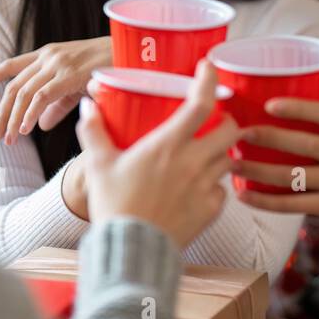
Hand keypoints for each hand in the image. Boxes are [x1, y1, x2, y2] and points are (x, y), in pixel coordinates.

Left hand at [0, 37, 111, 143]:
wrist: (133, 56)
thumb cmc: (108, 68)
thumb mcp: (77, 86)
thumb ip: (55, 105)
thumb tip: (37, 126)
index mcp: (47, 54)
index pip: (10, 65)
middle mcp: (48, 56)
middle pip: (13, 86)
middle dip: (1, 112)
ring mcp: (57, 64)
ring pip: (23, 94)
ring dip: (13, 119)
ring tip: (8, 140)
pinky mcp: (68, 74)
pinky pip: (41, 97)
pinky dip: (30, 114)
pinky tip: (26, 130)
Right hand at [76, 60, 236, 247]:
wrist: (131, 251)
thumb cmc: (114, 206)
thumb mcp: (98, 165)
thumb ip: (94, 132)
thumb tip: (88, 105)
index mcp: (167, 145)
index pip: (200, 104)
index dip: (209, 81)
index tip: (209, 68)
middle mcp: (193, 162)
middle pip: (229, 130)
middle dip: (227, 121)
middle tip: (215, 121)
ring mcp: (205, 187)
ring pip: (229, 159)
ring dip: (221, 152)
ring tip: (206, 154)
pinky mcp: (211, 210)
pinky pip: (222, 190)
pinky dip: (215, 185)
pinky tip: (199, 188)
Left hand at [229, 98, 318, 225]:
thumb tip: (264, 107)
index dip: (298, 108)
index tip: (268, 105)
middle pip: (306, 145)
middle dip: (270, 139)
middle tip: (240, 135)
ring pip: (294, 177)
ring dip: (259, 172)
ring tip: (233, 166)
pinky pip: (293, 204)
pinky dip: (266, 201)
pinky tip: (244, 196)